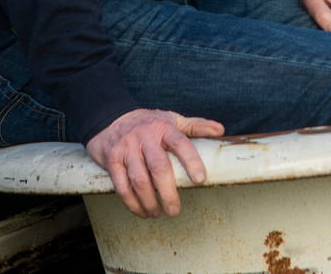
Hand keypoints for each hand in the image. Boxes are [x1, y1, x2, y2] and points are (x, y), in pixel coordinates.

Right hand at [85, 108, 223, 218]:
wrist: (110, 118)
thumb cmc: (148, 123)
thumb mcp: (172, 119)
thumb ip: (195, 126)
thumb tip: (220, 130)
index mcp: (164, 128)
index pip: (181, 144)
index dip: (191, 161)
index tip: (200, 179)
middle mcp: (145, 138)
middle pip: (159, 167)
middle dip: (168, 192)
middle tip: (175, 209)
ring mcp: (127, 149)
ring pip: (139, 179)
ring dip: (149, 201)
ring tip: (158, 213)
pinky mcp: (111, 161)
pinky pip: (121, 186)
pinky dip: (131, 203)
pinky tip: (141, 211)